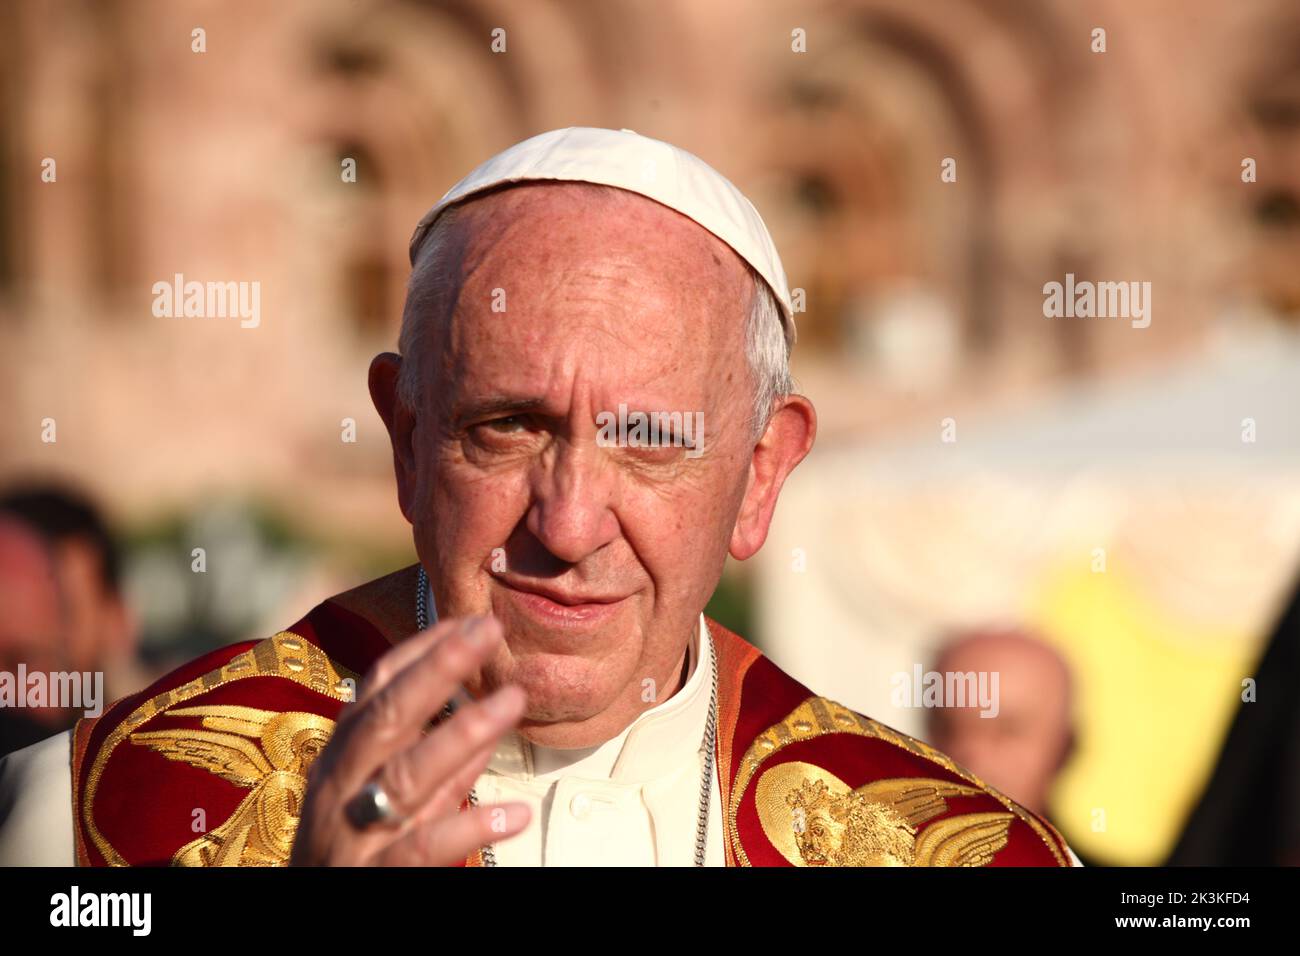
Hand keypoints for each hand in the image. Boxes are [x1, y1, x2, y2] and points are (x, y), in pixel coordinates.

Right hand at [290, 614, 529, 864]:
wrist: (308, 916)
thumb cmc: (349, 856)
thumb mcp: (384, 800)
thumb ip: (436, 767)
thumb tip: (482, 719)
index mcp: (343, 758)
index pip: (377, 689)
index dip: (421, 650)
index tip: (468, 619)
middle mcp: (342, 787)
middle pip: (388, 717)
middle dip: (437, 668)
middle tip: (488, 629)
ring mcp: (355, 831)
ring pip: (407, 775)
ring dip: (463, 732)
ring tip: (513, 700)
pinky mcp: (374, 876)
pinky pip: (423, 847)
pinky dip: (470, 826)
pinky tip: (515, 812)